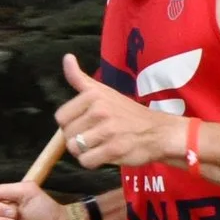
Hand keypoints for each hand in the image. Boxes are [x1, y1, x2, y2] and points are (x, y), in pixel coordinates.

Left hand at [52, 53, 184, 169]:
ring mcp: (108, 130)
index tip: (85, 123)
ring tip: (99, 145)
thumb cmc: (127, 112)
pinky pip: (87, 161)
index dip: (70, 124)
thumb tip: (67, 58)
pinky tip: (104, 154)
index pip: (61, 117)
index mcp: (94, 95)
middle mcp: (100, 110)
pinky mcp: (114, 149)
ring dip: (84, 151)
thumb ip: (80, 78)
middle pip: (67, 135)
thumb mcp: (104, 91)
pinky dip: (92, 162)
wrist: (158, 131)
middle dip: (77, 139)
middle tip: (95, 136)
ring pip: (75, 149)